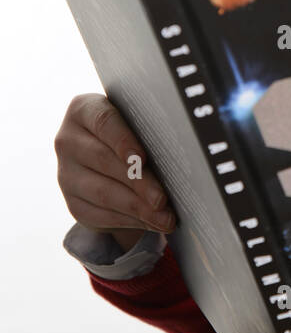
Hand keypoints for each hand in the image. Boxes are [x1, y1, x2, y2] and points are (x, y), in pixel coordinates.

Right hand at [55, 93, 176, 247]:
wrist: (107, 156)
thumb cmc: (131, 131)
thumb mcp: (134, 122)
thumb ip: (147, 129)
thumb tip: (181, 147)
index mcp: (83, 110)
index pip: (103, 121)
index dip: (123, 140)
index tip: (144, 158)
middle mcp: (67, 141)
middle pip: (104, 161)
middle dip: (138, 182)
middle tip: (163, 199)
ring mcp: (65, 174)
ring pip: (103, 193)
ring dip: (138, 208)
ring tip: (164, 217)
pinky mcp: (73, 203)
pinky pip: (101, 215)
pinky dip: (130, 220)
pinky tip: (152, 222)